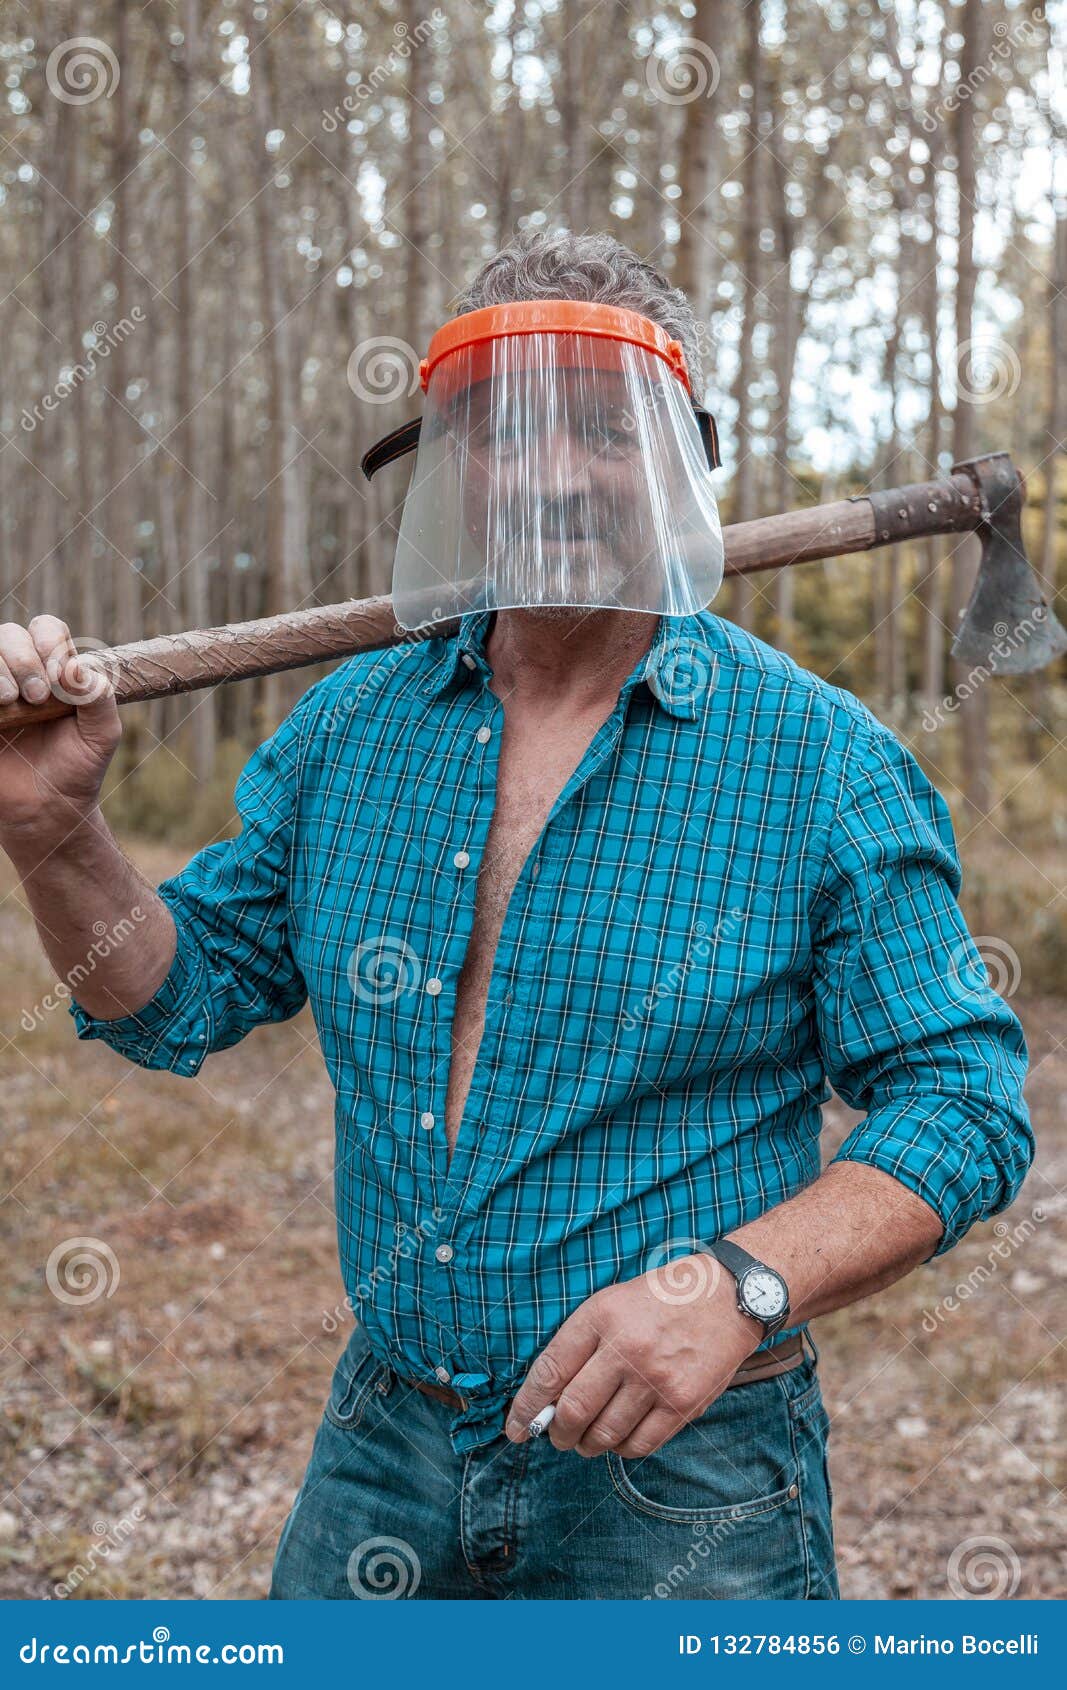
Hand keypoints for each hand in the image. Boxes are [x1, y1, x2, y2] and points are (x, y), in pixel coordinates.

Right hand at [0, 617, 119, 847]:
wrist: (46, 810)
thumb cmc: (77, 769)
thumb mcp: (102, 734)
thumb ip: (98, 697)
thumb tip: (75, 666)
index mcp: (55, 670)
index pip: (47, 630)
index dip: (50, 642)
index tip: (59, 675)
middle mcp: (20, 673)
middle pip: (10, 634)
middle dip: (23, 659)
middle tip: (36, 697)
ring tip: (10, 702)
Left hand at [505, 1253, 760, 1457]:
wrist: (725, 1296)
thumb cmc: (660, 1301)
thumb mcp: (611, 1303)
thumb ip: (579, 1346)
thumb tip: (547, 1400)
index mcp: (601, 1316)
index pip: (550, 1371)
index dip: (527, 1407)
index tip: (515, 1428)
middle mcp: (627, 1348)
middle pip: (573, 1411)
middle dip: (557, 1434)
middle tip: (556, 1437)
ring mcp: (657, 1379)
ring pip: (605, 1434)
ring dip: (588, 1445)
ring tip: (587, 1440)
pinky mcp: (684, 1403)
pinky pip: (640, 1445)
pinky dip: (622, 1449)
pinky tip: (620, 1438)